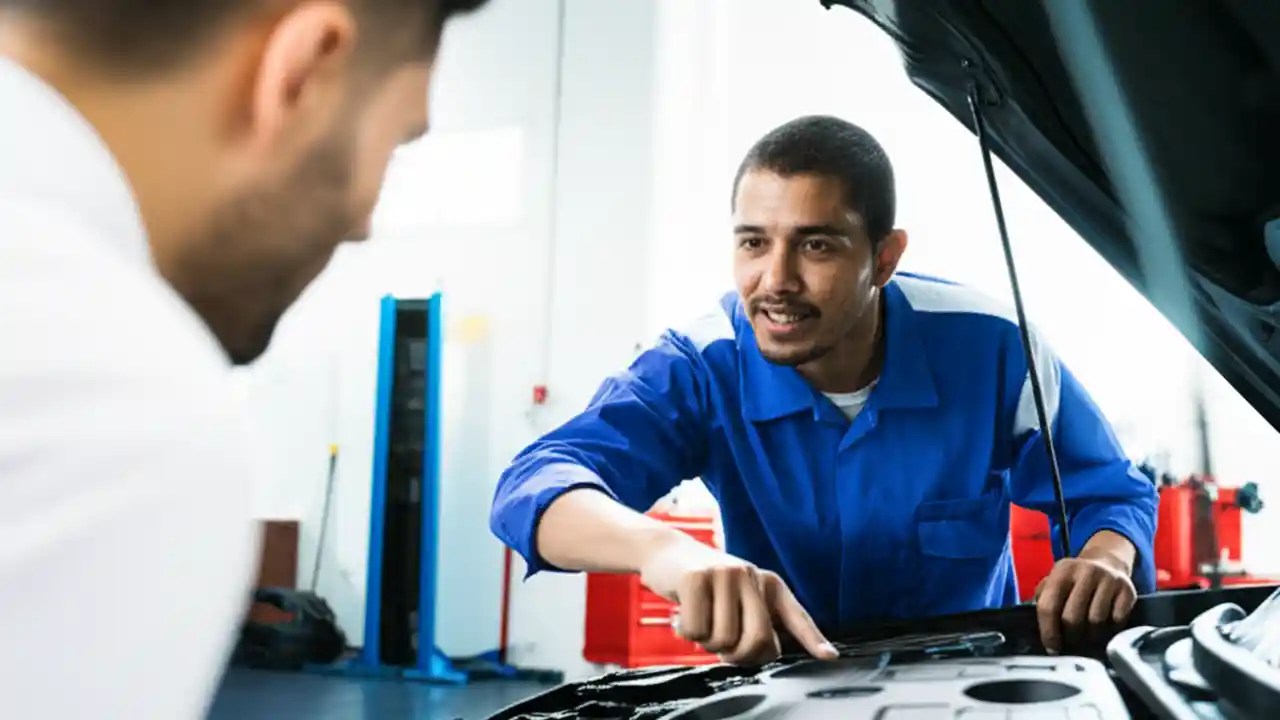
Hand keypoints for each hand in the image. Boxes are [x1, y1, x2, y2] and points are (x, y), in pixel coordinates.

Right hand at [638, 536, 837, 664]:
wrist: (665, 552)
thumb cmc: (705, 586)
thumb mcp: (735, 597)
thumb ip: (753, 620)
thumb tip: (766, 652)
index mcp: (767, 583)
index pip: (794, 615)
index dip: (811, 638)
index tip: (830, 656)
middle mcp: (751, 575)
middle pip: (757, 638)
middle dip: (739, 656)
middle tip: (721, 651)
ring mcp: (724, 574)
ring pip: (724, 639)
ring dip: (707, 643)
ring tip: (699, 623)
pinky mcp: (696, 577)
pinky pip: (696, 630)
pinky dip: (686, 632)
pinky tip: (681, 616)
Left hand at [1035, 534, 1137, 653]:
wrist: (1108, 562)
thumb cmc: (1075, 580)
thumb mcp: (1055, 581)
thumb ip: (1043, 599)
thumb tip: (1035, 628)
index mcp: (1061, 571)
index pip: (1048, 606)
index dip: (1048, 632)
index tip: (1051, 648)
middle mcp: (1085, 572)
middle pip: (1072, 617)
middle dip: (1070, 636)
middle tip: (1070, 644)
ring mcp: (1108, 580)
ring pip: (1095, 621)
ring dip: (1090, 635)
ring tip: (1087, 636)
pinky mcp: (1128, 590)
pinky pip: (1117, 620)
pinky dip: (1111, 629)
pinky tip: (1106, 627)